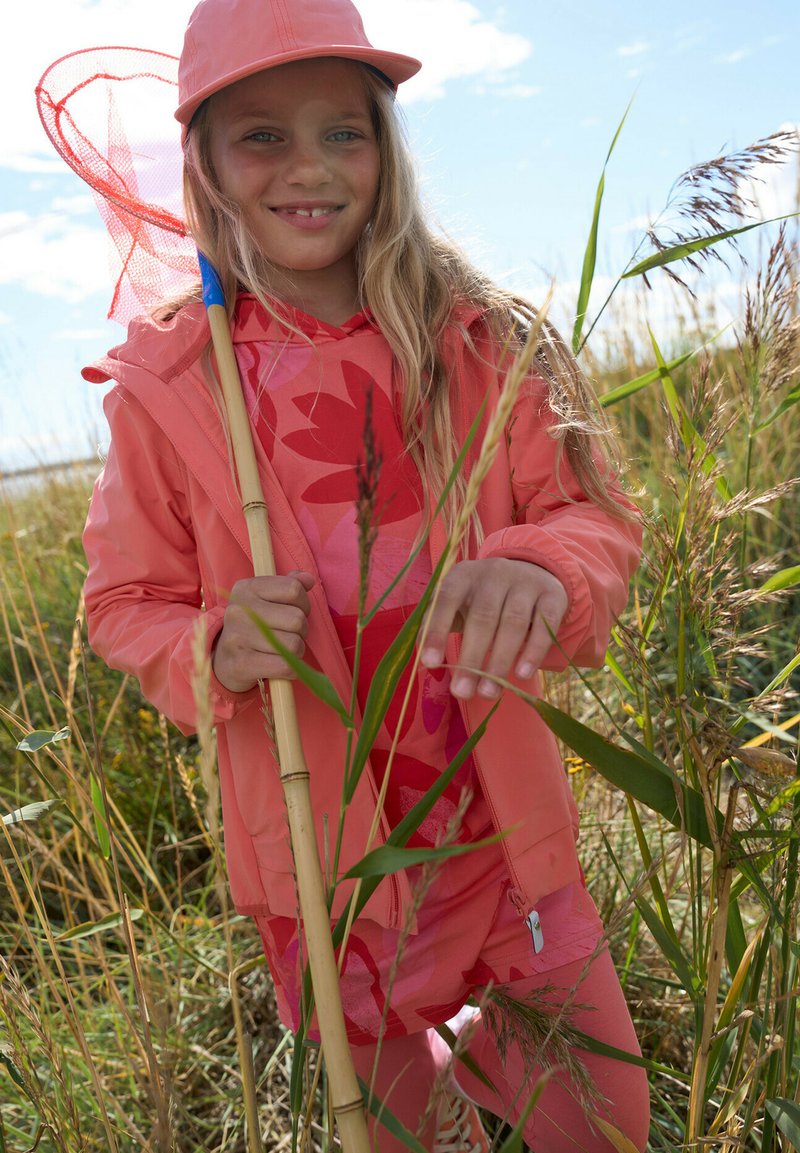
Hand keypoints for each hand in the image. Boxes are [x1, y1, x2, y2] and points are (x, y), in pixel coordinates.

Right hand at [212, 571, 314, 692]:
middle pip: (297, 619)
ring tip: (283, 650)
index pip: (293, 589)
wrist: (223, 661)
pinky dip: (291, 669)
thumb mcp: (266, 599)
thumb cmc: (253, 626)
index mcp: (246, 588)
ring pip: (294, 644)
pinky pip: (285, 666)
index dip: (303, 603)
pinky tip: (281, 666)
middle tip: (289, 634)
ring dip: (297, 651)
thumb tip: (308, 579)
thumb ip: (290, 584)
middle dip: (301, 630)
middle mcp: (238, 610)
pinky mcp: (241, 664)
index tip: (293, 610)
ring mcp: (237, 638)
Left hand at [419, 558, 567, 699]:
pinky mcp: (552, 595)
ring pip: (514, 623)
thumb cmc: (483, 599)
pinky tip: (522, 674)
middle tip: (462, 692)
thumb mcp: (459, 604)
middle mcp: (494, 573)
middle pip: (483, 617)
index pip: (446, 599)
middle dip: (471, 658)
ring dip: (500, 661)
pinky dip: (534, 651)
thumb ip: (439, 625)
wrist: (531, 573)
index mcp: (464, 575)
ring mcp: (525, 582)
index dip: (436, 630)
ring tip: (489, 693)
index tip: (429, 663)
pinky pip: (545, 625)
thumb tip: (427, 662)